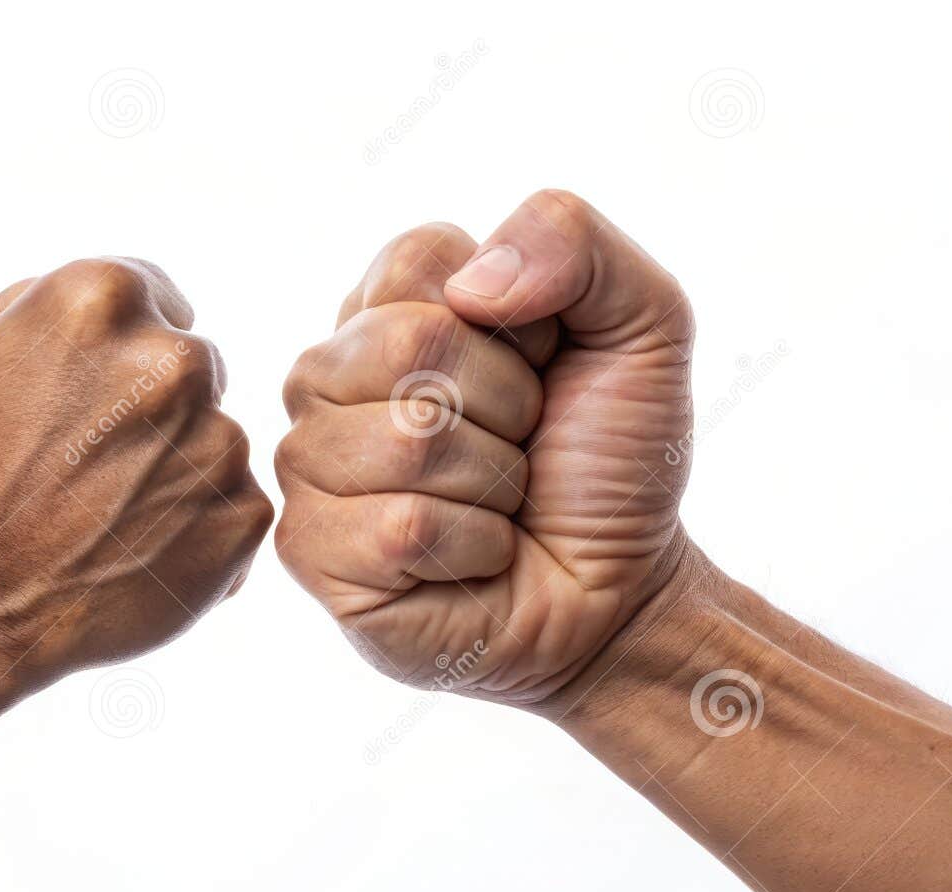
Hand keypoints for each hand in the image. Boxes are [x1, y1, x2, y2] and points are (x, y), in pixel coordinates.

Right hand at [0, 257, 271, 683]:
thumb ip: (25, 302)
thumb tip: (80, 304)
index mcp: (101, 297)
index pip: (153, 290)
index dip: (125, 337)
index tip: (104, 379)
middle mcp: (174, 357)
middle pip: (188, 363)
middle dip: (151, 403)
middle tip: (94, 459)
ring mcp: (220, 436)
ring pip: (214, 434)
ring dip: (176, 464)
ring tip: (112, 512)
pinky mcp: (246, 510)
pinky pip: (233, 503)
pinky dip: (200, 524)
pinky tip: (144, 549)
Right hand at [274, 192, 692, 705]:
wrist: (617, 592)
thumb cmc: (608, 460)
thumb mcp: (643, 324)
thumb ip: (574, 240)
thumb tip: (472, 285)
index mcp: (388, 307)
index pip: (422, 258)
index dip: (517, 322)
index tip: (538, 371)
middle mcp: (327, 377)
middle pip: (411, 341)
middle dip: (509, 404)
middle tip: (521, 445)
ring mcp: (308, 462)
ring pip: (408, 439)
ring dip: (495, 481)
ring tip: (497, 503)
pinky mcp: (310, 551)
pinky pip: (403, 524)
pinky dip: (475, 547)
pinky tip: (472, 559)